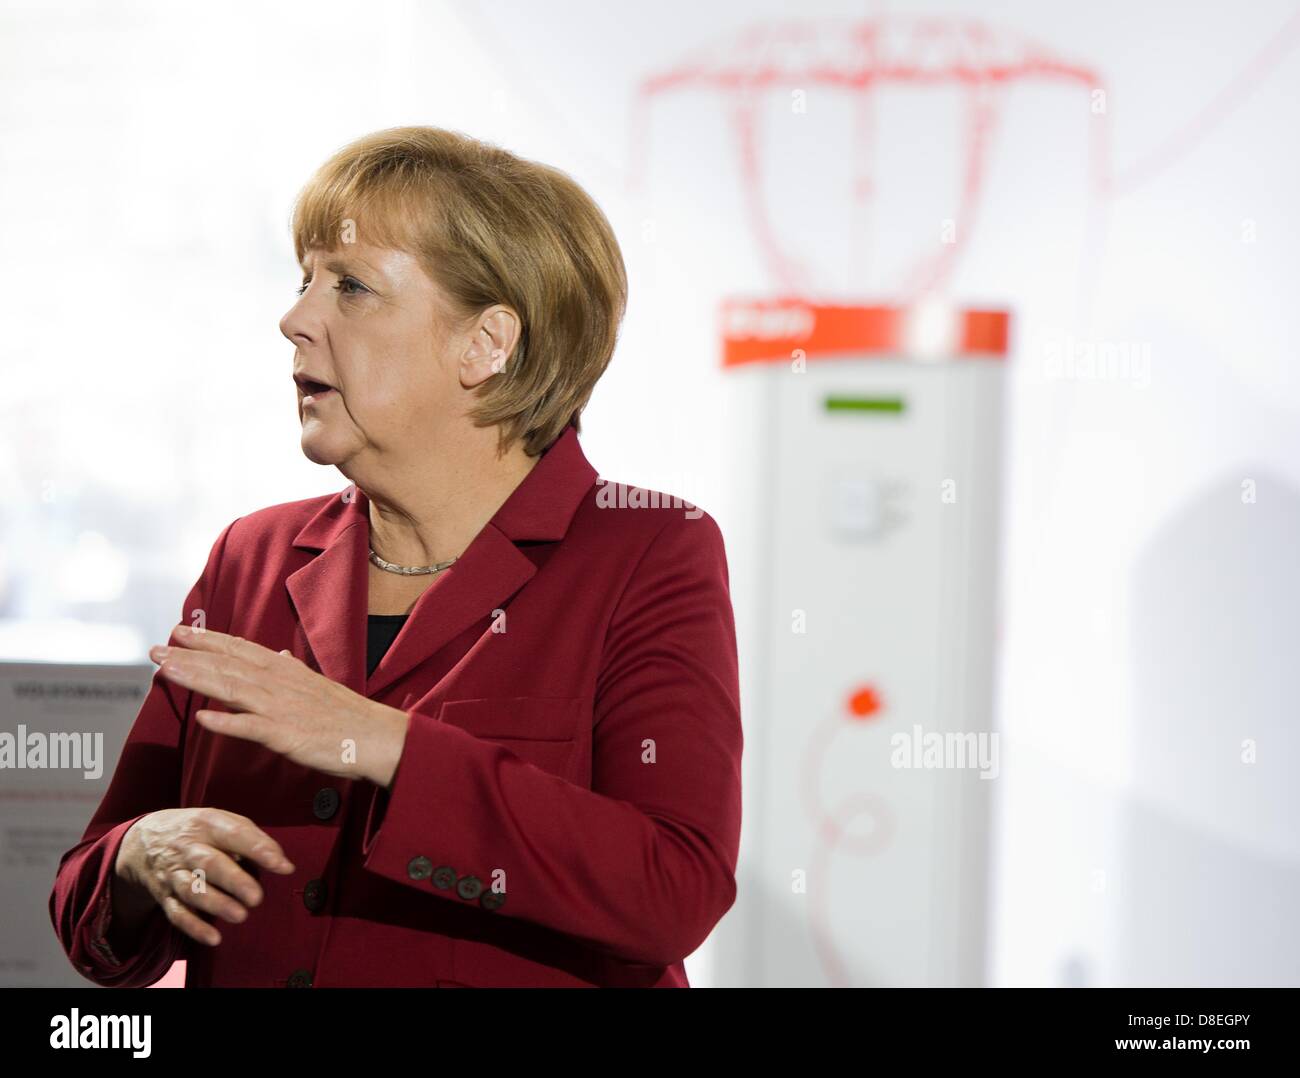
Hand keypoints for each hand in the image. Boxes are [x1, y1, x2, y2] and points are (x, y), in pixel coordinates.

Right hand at [115, 807, 294, 946]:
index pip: (235, 834)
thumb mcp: (223, 822)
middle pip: (209, 864)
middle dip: (234, 881)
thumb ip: (254, 839)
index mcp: (207, 824)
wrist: (144, 840)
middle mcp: (188, 848)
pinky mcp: (164, 895)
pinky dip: (194, 927)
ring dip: (216, 905)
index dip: (259, 849)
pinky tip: (214, 938)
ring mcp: (174, 873)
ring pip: (192, 891)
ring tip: (241, 916)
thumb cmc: (199, 831)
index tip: (283, 866)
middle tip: (256, 897)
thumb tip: (283, 863)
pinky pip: (177, 913)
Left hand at [150, 624, 409, 786]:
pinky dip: (227, 722)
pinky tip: (202, 718)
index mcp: (286, 670)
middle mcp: (280, 684)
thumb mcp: (317, 683)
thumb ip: (292, 669)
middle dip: (189, 656)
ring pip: (232, 689)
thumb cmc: (347, 715)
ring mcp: (282, 708)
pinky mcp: (288, 735)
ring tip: (166, 670)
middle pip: (227, 666)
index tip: (179, 631)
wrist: (377, 737)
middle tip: (155, 648)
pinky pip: (252, 728)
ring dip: (197, 678)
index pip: (240, 650)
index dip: (208, 640)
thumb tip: (278, 653)